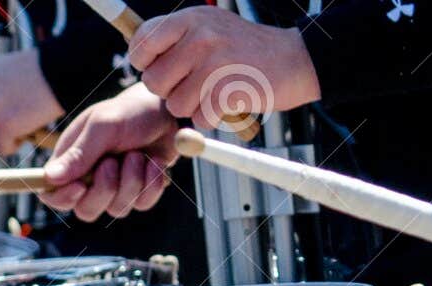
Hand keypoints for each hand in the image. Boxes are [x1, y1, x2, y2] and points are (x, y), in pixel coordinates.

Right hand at [39, 85, 176, 221]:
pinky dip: (151, 184)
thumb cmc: (128, 113)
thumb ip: (79, 153)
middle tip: (113, 162)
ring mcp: (115, 189)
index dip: (62, 198)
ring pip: (117, 210)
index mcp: (70, 161)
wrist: (164, 112)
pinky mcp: (139, 193)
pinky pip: (142, 204)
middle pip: (85, 210)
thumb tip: (50, 177)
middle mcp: (89, 179)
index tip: (80, 186)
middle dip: (104, 189)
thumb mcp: (102, 126)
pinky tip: (155, 162)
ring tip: (138, 154)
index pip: (52, 195)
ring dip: (131, 181)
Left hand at [130, 8, 320, 129]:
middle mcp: (199, 38)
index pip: (142, 44)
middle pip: (154, 81)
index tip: (159, 69)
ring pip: (175, 105)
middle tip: (190, 87)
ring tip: (210, 95)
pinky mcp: (228, 92)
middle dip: (168, 92)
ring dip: (191, 108)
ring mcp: (215, 65)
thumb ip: (177, 36)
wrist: (292, 59)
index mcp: (190, 19)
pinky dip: (210, 119)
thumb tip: (139, 54)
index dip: (143, 63)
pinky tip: (224, 105)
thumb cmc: (246, 48)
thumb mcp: (210, 26)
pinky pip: (200, 119)